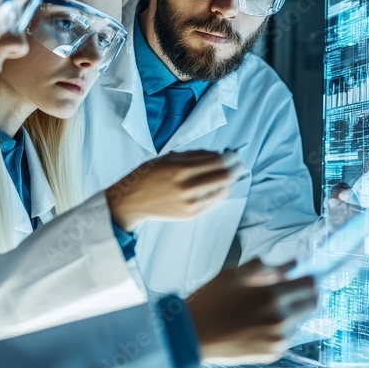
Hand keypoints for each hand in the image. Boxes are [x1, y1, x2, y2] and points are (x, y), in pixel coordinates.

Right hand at [106, 150, 244, 230]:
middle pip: (224, 177)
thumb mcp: (167, 157)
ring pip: (222, 191)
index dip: (229, 157)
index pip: (216, 162)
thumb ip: (194, 155)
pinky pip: (213, 202)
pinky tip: (217, 187)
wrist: (131, 201)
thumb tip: (218, 153)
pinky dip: (219, 193)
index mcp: (180, 169)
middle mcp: (186, 187)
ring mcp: (189, 203)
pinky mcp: (190, 214)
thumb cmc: (147, 175)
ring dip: (228, 182)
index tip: (233, 154)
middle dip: (235, 168)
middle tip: (238, 164)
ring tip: (227, 175)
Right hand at [186, 259, 317, 364]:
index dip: (305, 277)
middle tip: (286, 291)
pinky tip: (258, 322)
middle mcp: (280, 318)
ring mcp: (278, 338)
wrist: (194, 335)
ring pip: (300, 319)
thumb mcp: (234, 274)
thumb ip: (265, 267)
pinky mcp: (273, 352)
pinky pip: (288, 335)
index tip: (299, 277)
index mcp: (272, 295)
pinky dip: (280, 327)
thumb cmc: (210, 303)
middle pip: (312, 302)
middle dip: (303, 294)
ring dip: (291, 311)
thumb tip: (289, 264)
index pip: (310, 284)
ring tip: (264, 308)